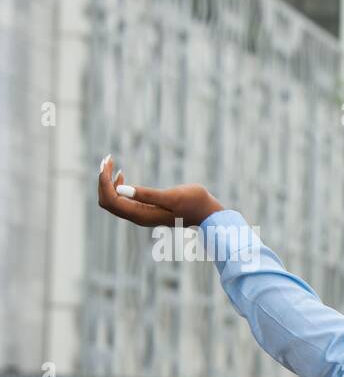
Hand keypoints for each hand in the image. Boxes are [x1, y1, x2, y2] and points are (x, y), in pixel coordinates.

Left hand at [97, 155, 223, 227]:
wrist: (209, 213)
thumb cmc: (194, 203)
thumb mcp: (173, 196)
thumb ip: (148, 195)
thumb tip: (122, 190)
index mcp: (141, 215)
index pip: (110, 199)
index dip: (104, 181)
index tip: (108, 161)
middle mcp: (138, 217)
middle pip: (107, 201)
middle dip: (103, 180)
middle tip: (107, 159)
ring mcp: (141, 214)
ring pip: (112, 201)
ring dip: (108, 182)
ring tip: (111, 163)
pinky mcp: (146, 210)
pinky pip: (121, 200)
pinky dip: (117, 187)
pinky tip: (122, 175)